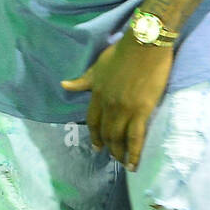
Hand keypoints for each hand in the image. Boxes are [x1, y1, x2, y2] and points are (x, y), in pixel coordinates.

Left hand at [61, 30, 174, 171]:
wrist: (145, 44)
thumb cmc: (123, 51)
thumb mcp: (99, 65)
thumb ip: (84, 80)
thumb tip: (64, 85)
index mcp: (97, 93)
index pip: (92, 120)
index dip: (94, 134)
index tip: (97, 145)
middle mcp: (108, 105)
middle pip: (105, 132)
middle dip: (108, 146)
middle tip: (112, 155)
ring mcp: (124, 110)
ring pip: (118, 138)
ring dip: (119, 153)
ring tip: (123, 162)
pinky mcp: (141, 111)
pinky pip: (136, 138)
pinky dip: (134, 153)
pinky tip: (134, 164)